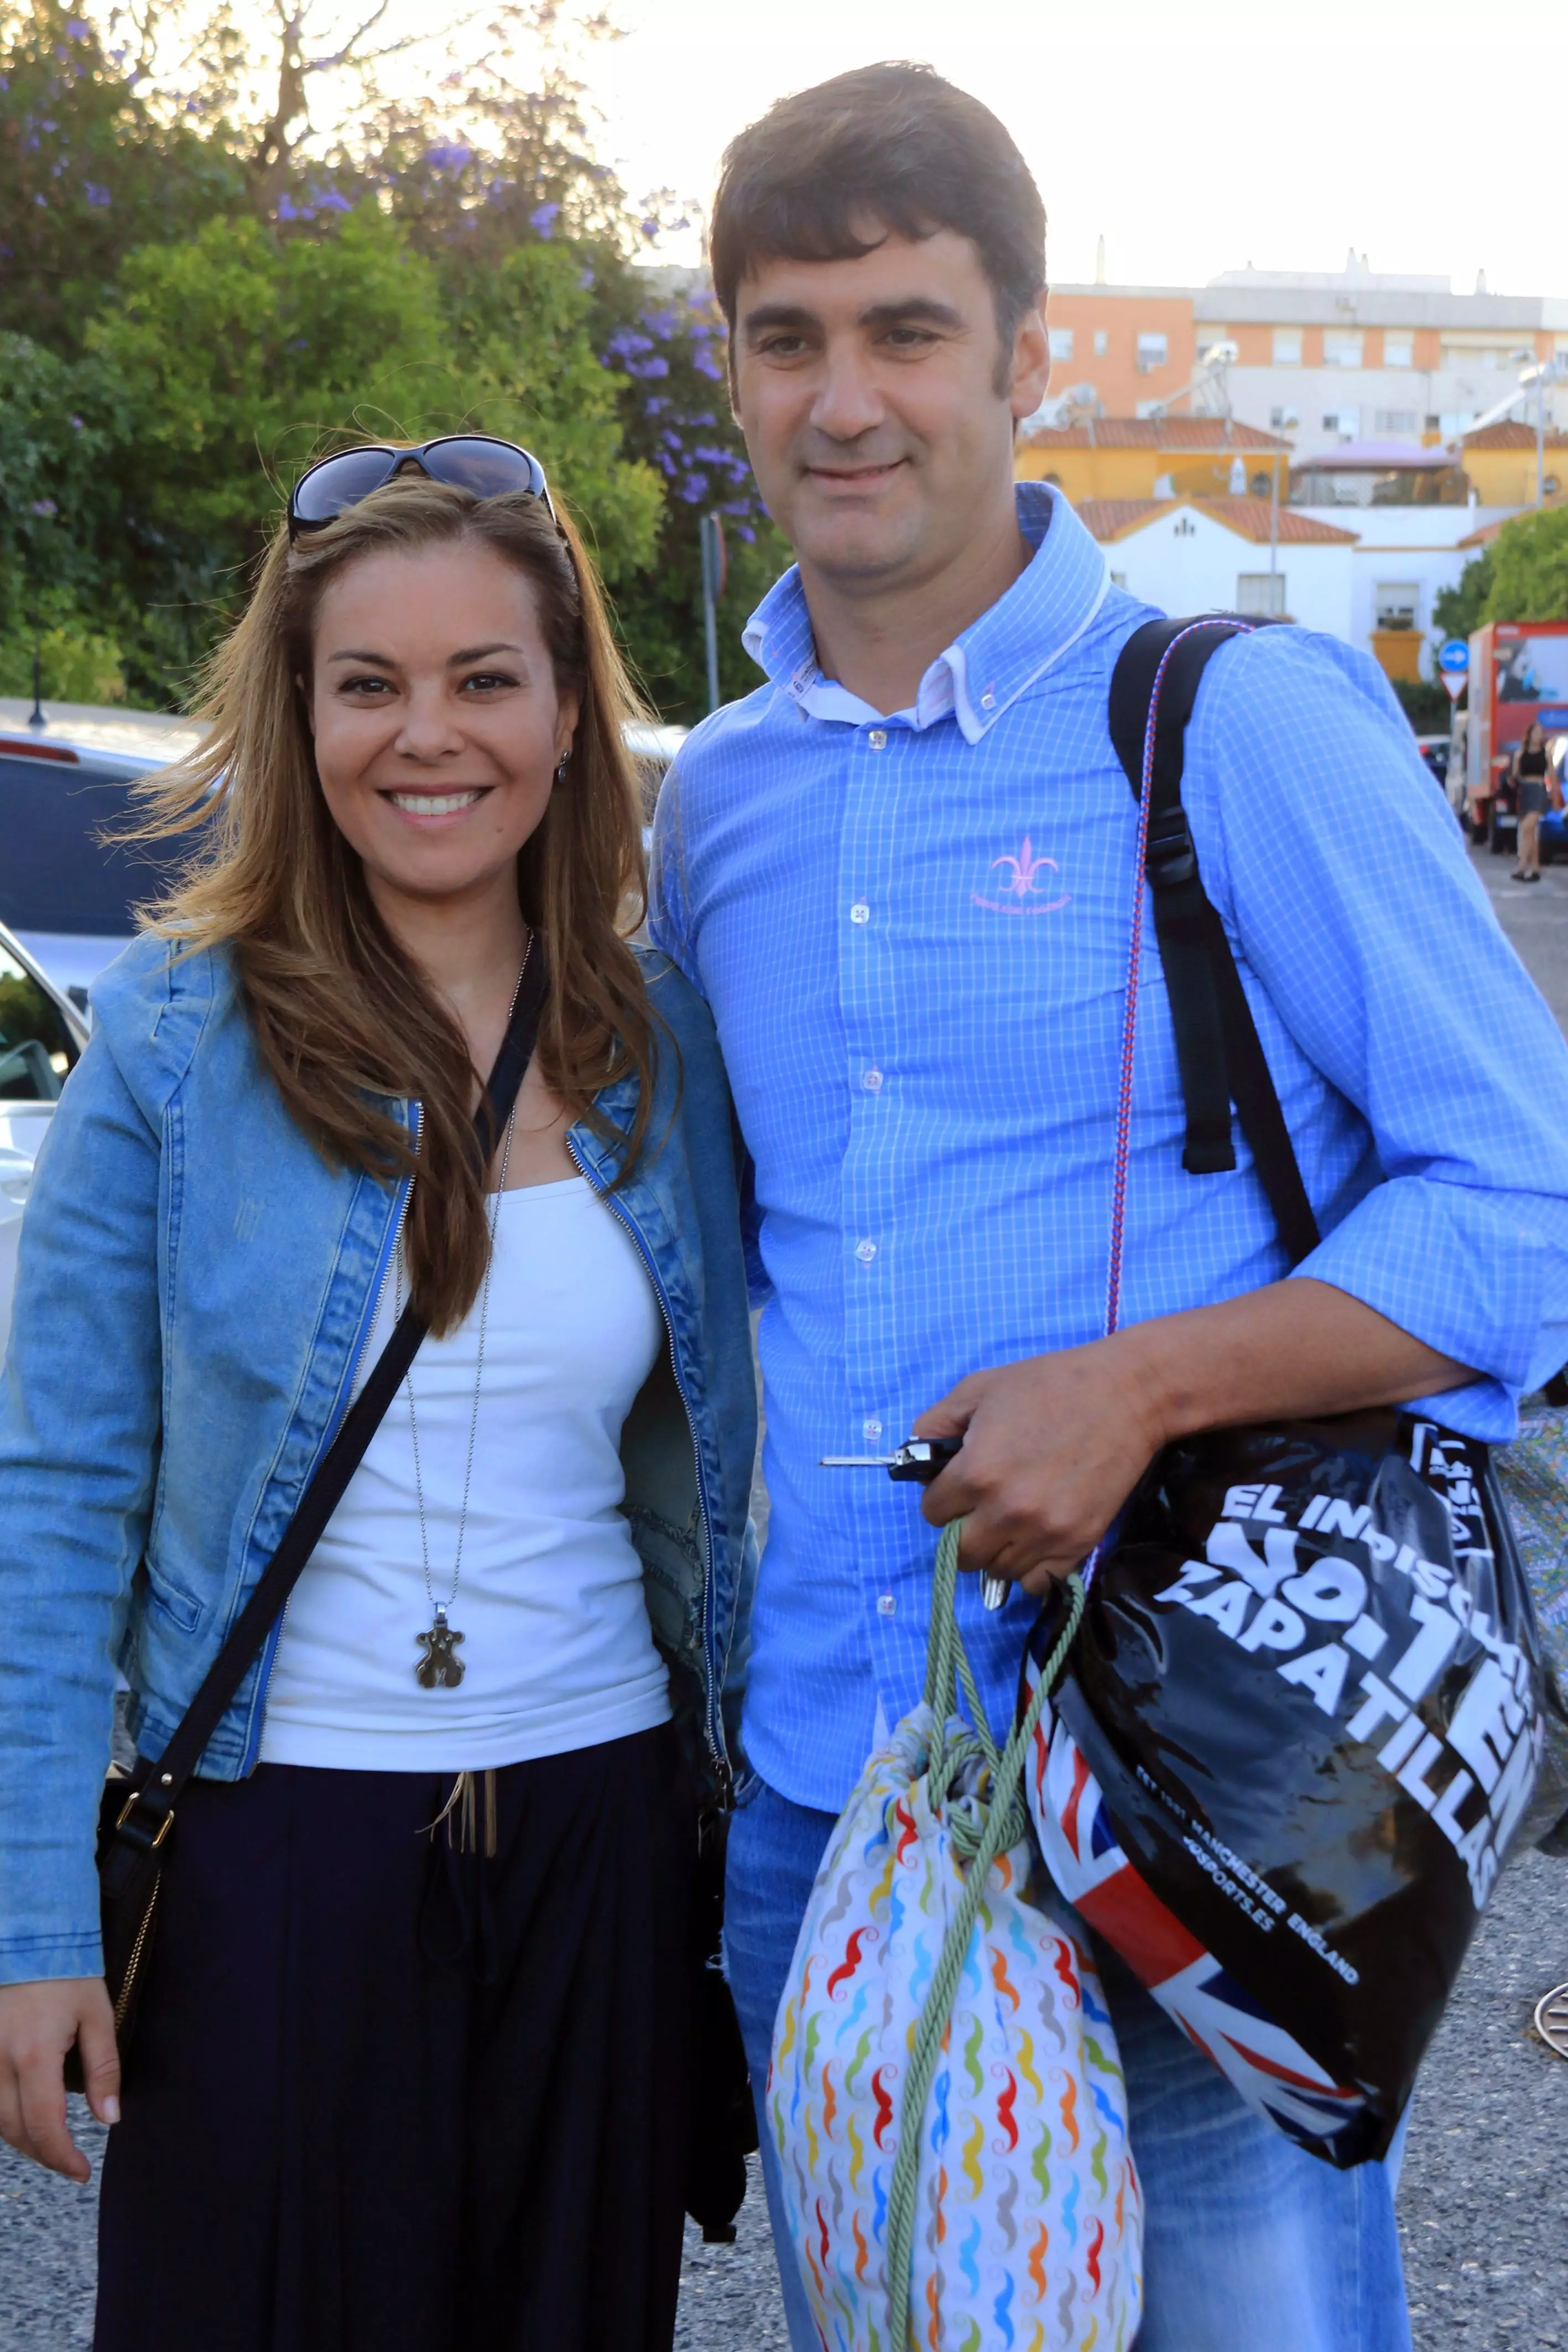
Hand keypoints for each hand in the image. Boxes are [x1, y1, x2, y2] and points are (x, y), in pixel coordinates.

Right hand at [0, 1978, 119, 2181]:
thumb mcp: (98, 2015)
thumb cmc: (68, 1972)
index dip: (62, 2156)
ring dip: (22, 2140)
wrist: (28, 1938)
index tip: (81, 2171)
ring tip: (52, 2146)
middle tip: (71, 2164)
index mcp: (33, 2055)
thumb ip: (105, 2069)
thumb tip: (110, 2118)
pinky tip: (26, 2121)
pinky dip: (5, 2119)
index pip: (43, 2126)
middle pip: (15, 2131)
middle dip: (44, 2154)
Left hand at [914, 1334, 1164, 1594]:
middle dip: (962, 1531)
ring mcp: (1045, 1533)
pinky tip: (1034, 1539)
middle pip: (960, 1553)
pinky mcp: (1079, 1544)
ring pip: (996, 1571)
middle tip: (980, 1507)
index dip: (941, 1497)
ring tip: (1010, 1520)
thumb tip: (914, 1456)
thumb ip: (935, 1423)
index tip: (958, 1484)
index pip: (932, 1513)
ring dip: (996, 1550)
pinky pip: (1036, 1582)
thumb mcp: (980, 1388)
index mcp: (976, 1473)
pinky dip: (1029, 1568)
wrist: (1127, 1394)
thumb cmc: (1050, 1384)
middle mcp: (1007, 1512)